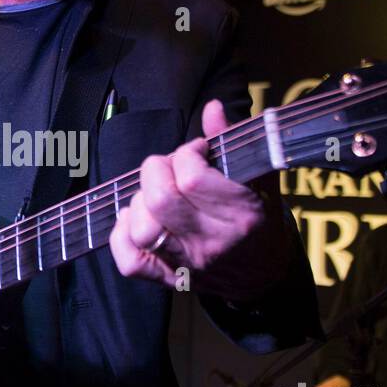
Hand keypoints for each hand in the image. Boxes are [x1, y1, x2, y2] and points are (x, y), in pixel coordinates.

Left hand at [109, 99, 290, 301]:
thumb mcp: (259, 178)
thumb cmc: (261, 221)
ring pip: (142, 230)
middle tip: (170, 169)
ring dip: (139, 203)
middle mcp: (211, 241)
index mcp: (240, 214)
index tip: (197, 151)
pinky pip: (129, 262)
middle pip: (159, 200)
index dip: (186, 153)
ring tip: (155, 195)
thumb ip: (232, 141)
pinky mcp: (168, 279)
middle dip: (156, 171)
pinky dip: (122, 236)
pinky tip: (135, 220)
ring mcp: (187, 264)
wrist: (264, 277)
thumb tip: (212, 107)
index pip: (191, 177)